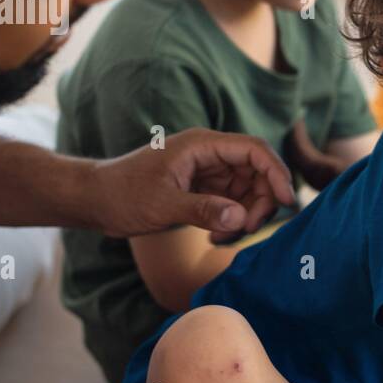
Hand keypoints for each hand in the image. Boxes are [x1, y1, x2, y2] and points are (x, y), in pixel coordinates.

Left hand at [93, 129, 296, 244]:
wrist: (95, 200)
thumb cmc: (121, 195)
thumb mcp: (162, 205)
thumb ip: (203, 209)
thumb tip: (240, 218)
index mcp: (203, 145)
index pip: (255, 151)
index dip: (276, 173)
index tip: (287, 202)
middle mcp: (210, 155)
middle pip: (258, 172)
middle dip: (261, 202)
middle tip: (246, 230)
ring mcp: (209, 172)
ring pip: (249, 191)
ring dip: (245, 216)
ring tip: (222, 237)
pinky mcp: (204, 189)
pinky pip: (233, 203)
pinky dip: (232, 221)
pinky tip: (214, 235)